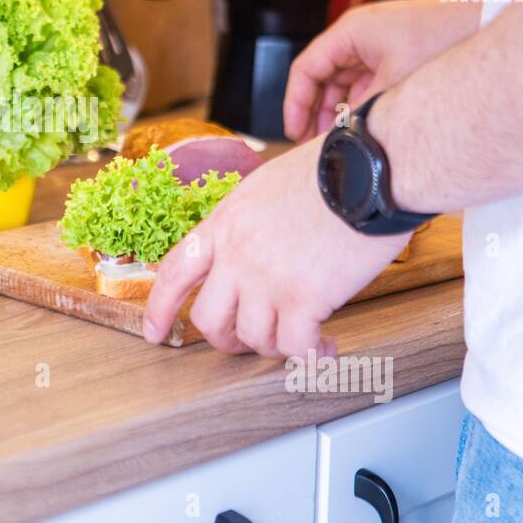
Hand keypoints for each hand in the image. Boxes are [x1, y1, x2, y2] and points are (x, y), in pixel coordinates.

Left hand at [142, 139, 410, 355]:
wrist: (368, 167)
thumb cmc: (329, 169)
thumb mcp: (265, 187)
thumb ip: (247, 223)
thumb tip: (250, 249)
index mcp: (224, 223)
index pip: (174, 273)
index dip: (159, 308)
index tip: (154, 332)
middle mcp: (236, 254)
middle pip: (208, 319)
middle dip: (226, 339)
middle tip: (249, 341)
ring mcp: (266, 278)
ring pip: (253, 338)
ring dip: (275, 346)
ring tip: (301, 336)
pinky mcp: (304, 298)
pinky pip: (294, 347)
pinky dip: (310, 354)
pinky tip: (325, 346)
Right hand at [283, 0, 480, 142]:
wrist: (487, 20)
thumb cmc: (446, 36)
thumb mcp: (396, 82)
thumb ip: (364, 113)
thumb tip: (344, 141)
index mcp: (349, 32)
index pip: (305, 69)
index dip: (294, 104)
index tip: (294, 133)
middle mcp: (358, 36)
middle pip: (321, 78)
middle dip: (315, 113)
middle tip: (313, 145)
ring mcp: (376, 46)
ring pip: (342, 84)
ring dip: (337, 112)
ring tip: (337, 140)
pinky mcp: (393, 55)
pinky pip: (364, 83)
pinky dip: (358, 105)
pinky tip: (363, 127)